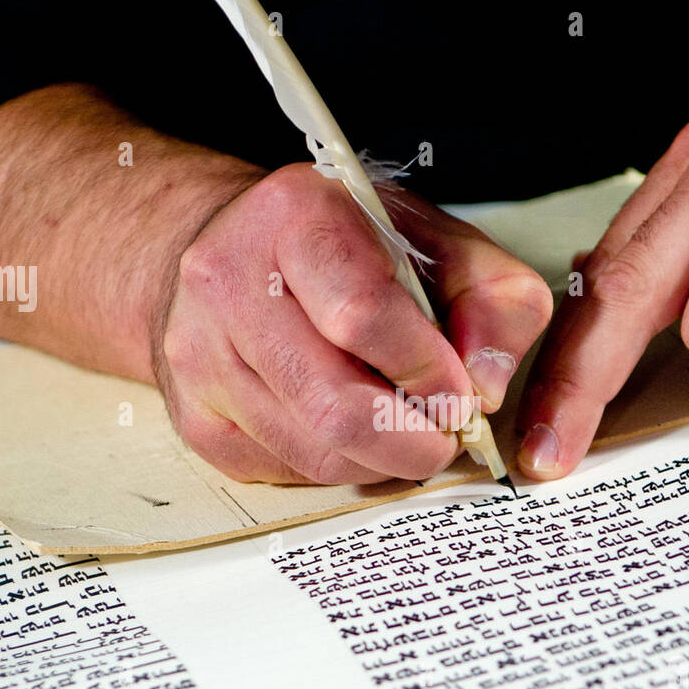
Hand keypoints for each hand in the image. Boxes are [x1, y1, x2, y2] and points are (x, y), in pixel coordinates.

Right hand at [155, 163, 550, 483]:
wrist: (233, 249)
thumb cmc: (347, 245)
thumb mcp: (441, 242)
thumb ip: (494, 301)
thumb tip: (486, 387)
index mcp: (295, 217)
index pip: (362, 315)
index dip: (425, 370)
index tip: (460, 393)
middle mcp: (228, 281)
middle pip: (333, 405)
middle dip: (410, 440)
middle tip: (443, 437)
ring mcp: (200, 353)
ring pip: (313, 453)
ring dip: (380, 460)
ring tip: (405, 432)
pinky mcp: (194, 414)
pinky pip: (285, 472)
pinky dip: (337, 466)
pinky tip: (351, 432)